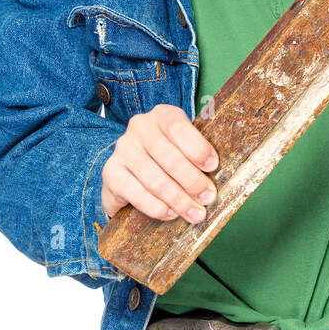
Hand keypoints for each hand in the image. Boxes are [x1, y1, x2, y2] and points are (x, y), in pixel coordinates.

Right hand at [101, 104, 219, 223]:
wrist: (130, 170)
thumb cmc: (167, 157)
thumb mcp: (183, 146)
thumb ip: (198, 154)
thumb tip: (217, 175)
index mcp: (162, 115)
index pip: (179, 128)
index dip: (198, 148)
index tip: (213, 167)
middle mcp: (140, 127)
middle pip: (170, 158)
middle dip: (193, 182)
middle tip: (208, 198)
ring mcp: (123, 150)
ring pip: (156, 180)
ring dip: (179, 200)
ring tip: (195, 213)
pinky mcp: (111, 173)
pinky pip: (138, 195)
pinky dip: (158, 208)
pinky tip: (171, 214)